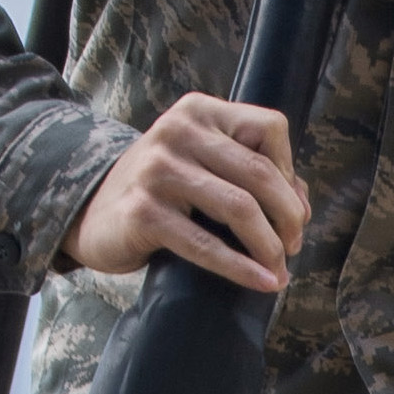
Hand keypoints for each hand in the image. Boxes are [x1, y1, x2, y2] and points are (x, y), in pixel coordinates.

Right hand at [62, 92, 309, 295]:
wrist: (91, 211)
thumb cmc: (160, 190)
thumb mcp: (202, 166)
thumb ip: (252, 175)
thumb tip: (302, 206)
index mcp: (199, 111)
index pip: (270, 129)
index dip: (290, 175)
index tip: (293, 212)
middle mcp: (178, 131)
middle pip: (259, 172)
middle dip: (288, 217)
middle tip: (293, 247)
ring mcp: (158, 170)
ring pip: (239, 207)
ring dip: (269, 246)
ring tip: (279, 270)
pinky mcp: (144, 212)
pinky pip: (206, 244)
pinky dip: (240, 267)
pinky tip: (260, 282)